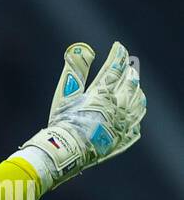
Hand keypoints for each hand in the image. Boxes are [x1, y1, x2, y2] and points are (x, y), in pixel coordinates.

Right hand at [17, 42, 145, 189]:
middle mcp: (117, 105)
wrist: (66, 152)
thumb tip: (78, 49)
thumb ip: (74, 71)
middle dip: (129, 70)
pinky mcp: (124, 135)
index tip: (118, 46)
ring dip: (136, 88)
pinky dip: (138, 108)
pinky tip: (137, 105)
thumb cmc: (62, 123)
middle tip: (128, 64)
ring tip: (133, 82)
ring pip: (137, 99)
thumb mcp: (65, 95)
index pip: (115, 67)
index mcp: (102, 93)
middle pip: (130, 81)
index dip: (118, 55)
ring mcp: (123, 121)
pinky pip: (137, 119)